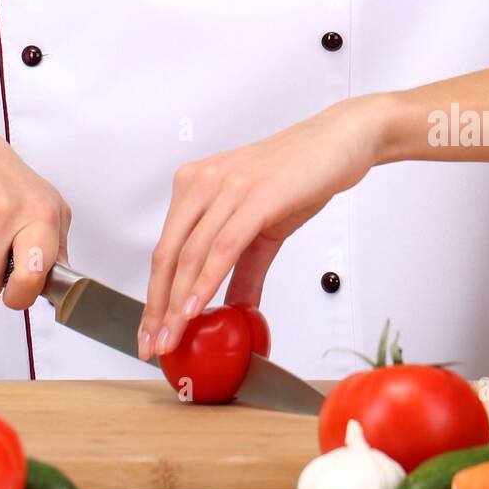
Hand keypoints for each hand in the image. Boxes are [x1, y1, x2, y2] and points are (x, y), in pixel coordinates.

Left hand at [136, 95, 387, 360]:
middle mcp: (202, 182)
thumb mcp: (262, 228)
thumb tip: (232, 308)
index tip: (150, 331)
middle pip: (168, 256)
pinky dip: (206, 281)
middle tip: (153, 345)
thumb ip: (243, 269)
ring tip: (172, 338)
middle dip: (157, 308)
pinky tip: (195, 308)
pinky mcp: (254, 196)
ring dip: (177, 304)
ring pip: (191, 254)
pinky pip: (222, 246)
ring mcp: (226, 186)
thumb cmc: (298, 176)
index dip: (154, 297)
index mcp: (194, 186)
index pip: (164, 251)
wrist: (337, 142)